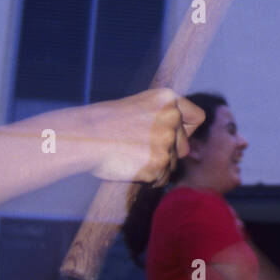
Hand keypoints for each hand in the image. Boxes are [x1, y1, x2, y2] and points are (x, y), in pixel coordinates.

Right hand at [83, 89, 205, 183]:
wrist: (82, 137)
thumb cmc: (104, 124)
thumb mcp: (139, 107)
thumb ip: (162, 117)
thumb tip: (183, 139)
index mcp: (168, 99)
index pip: (197, 118)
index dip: (186, 131)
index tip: (172, 137)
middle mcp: (172, 118)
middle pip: (185, 147)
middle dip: (168, 153)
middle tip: (141, 150)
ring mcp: (166, 141)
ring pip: (173, 165)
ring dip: (156, 167)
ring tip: (131, 157)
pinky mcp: (159, 163)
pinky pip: (161, 179)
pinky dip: (148, 179)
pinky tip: (130, 167)